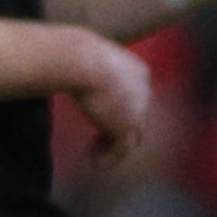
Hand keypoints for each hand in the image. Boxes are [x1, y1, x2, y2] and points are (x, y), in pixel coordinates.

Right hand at [70, 36, 154, 167]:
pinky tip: (94, 162)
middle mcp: (144, 91)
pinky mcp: (127, 127)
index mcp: (139, 72)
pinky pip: (121, 151)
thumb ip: (90, 69)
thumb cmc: (78, 53)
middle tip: (99, 137)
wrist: (82, 60)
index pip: (137, 97)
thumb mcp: (90, 59)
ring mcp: (138, 111)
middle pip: (138, 118)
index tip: (102, 115)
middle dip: (119, 128)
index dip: (122, 109)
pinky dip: (109, 159)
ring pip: (132, 138)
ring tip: (93, 151)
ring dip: (113, 146)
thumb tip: (72, 68)